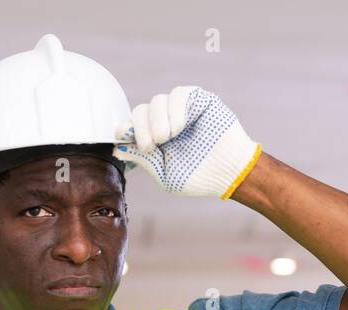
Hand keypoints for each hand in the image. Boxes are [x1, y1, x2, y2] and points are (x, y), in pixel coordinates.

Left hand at [114, 86, 261, 198]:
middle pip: (140, 110)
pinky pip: (177, 95)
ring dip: (158, 121)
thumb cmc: (199, 177)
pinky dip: (174, 111)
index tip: (121, 135)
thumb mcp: (164, 174)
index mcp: (155, 139)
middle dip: (140, 128)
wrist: (229, 172)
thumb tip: (117, 149)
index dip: (124, 128)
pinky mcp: (197, 100)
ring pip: (156, 101)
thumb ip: (143, 159)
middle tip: (152, 145)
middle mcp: (165, 122)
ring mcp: (180, 110)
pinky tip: (180, 127)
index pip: (132, 125)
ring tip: (169, 138)